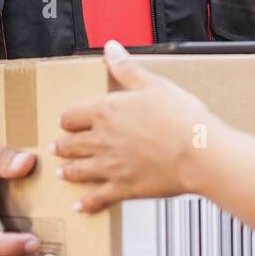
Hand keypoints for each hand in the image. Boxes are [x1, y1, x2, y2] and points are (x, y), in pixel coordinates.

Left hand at [55, 40, 214, 212]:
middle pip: (71, 143)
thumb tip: (110, 49)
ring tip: (62, 173)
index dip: (67, 118)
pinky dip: (86, 204)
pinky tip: (80, 206)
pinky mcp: (123, 188)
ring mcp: (110, 166)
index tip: (66, 120)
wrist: (198, 152)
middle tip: (56, 147)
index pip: (73, 115)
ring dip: (68, 171)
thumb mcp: (153, 84)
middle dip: (62, 145)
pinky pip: (97, 198)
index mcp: (106, 112)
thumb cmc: (181, 118)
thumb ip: (127, 68)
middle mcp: (101, 140)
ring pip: (78, 171)